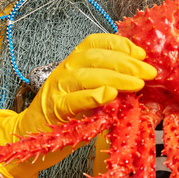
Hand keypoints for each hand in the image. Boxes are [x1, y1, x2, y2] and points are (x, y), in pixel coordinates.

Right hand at [0, 34, 155, 177]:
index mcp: (74, 62)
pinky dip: (92, 96)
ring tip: (136, 83)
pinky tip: (110, 95)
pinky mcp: (53, 110)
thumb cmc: (65, 114)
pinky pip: (74, 100)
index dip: (120, 44)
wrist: (30, 135)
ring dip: (115, 77)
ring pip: (87, 75)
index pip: (96, 43)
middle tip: (148, 72)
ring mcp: (57, 88)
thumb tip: (139, 77)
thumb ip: (107, 82)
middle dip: (126, 63)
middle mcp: (65, 70)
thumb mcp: (88, 92)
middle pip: (96, 57)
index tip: (141, 52)